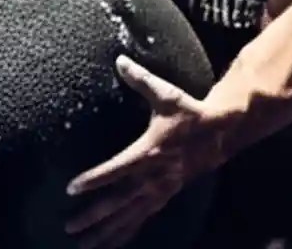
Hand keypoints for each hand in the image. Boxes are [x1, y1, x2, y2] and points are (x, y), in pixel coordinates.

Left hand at [64, 55, 225, 248]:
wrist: (221, 133)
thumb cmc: (190, 112)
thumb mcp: (166, 94)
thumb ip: (141, 79)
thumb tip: (120, 60)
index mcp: (149, 152)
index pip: (116, 169)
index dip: (94, 180)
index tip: (71, 189)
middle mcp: (153, 176)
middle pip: (118, 202)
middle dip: (93, 216)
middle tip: (70, 227)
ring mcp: (160, 190)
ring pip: (129, 217)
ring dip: (106, 232)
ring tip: (84, 245)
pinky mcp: (165, 195)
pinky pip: (142, 219)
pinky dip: (126, 232)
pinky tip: (111, 243)